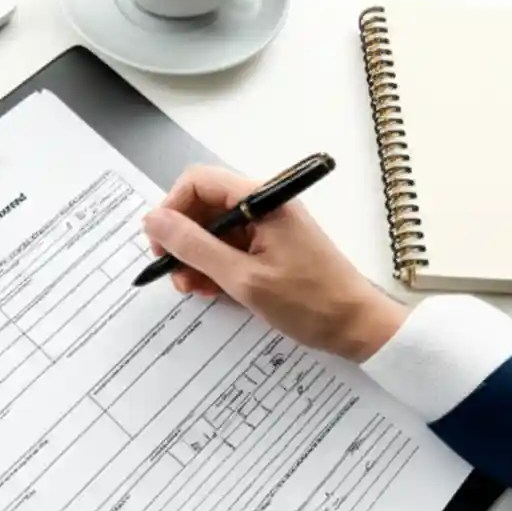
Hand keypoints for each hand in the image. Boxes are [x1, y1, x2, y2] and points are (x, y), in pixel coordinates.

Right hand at [142, 165, 406, 361]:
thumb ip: (194, 247)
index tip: (160, 245)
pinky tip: (213, 290)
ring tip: (195, 288)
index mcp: (261, 199)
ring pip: (213, 230)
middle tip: (174, 274)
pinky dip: (215, 266)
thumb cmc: (309, 302)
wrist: (358, 327)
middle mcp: (263, 205)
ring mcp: (268, 226)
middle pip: (204, 206)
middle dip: (182, 239)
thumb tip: (153, 221)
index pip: (198, 182)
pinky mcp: (271, 246)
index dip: (172, 210)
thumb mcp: (243, 278)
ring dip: (196, 257)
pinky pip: (230, 247)